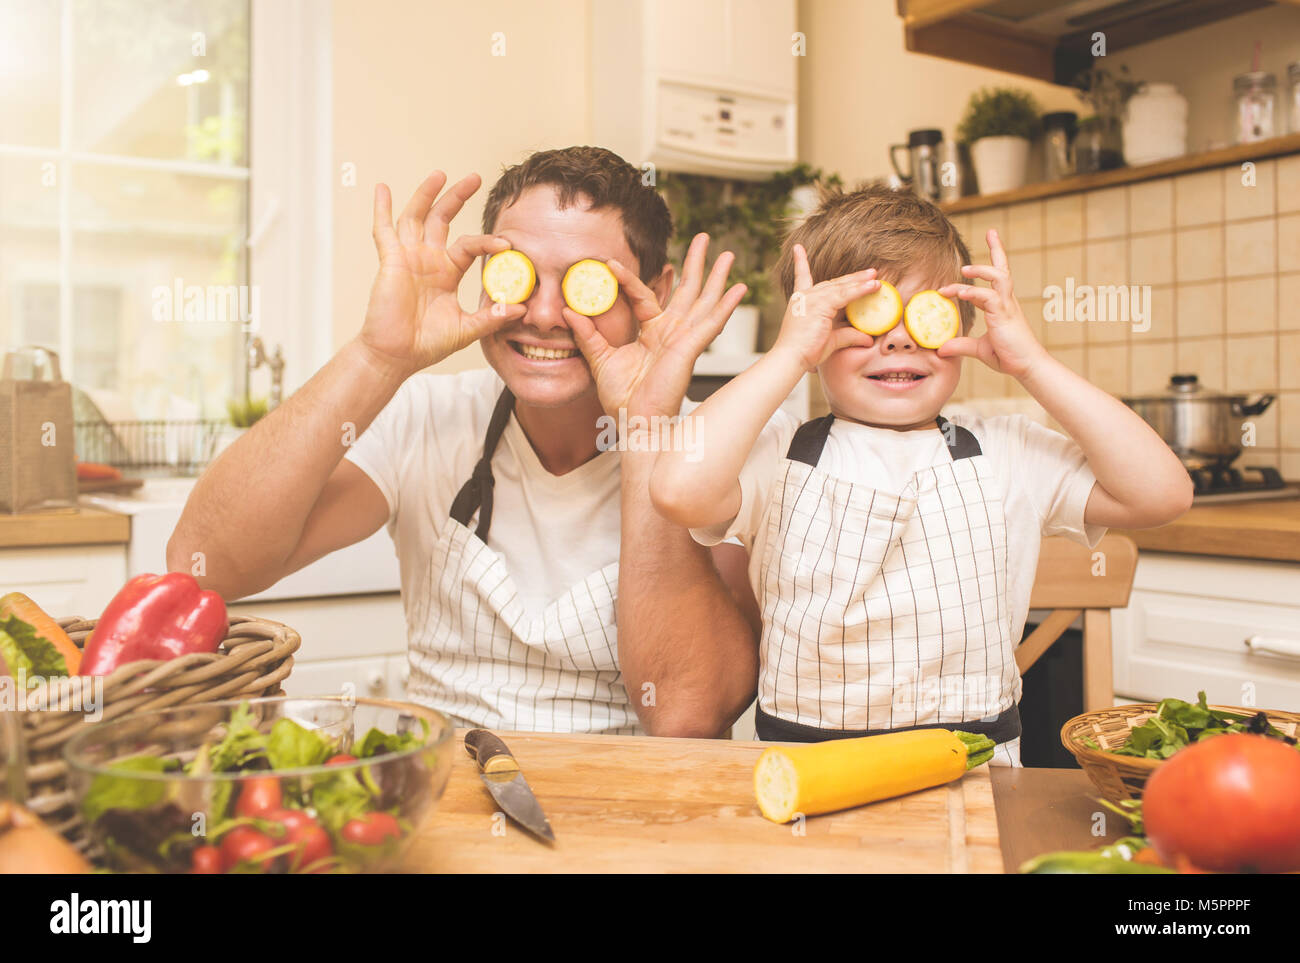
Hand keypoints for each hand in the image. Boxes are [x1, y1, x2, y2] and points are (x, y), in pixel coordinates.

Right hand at [359, 172, 526, 378]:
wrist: (397, 356)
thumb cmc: (427, 343)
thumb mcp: (467, 329)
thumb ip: (492, 317)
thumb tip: (520, 309)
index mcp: (446, 272)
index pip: (469, 245)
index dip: (487, 241)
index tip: (507, 243)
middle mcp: (427, 259)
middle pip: (442, 218)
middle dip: (457, 197)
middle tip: (475, 177)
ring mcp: (407, 257)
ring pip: (416, 217)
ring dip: (427, 194)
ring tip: (440, 174)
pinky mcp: (390, 261)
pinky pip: (383, 231)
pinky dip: (382, 209)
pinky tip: (383, 189)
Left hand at [563, 234, 746, 419]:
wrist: (635, 422)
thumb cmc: (622, 399)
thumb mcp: (600, 360)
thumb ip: (588, 335)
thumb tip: (570, 311)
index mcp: (653, 333)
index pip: (644, 296)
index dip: (628, 279)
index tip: (610, 263)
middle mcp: (672, 333)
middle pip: (687, 290)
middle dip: (696, 264)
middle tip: (703, 238)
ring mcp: (684, 339)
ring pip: (704, 300)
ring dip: (717, 276)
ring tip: (729, 253)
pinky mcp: (691, 349)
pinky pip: (711, 323)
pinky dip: (726, 306)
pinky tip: (739, 289)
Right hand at [770, 244, 876, 370]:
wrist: (791, 357)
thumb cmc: (804, 351)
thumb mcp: (830, 340)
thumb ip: (849, 335)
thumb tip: (868, 339)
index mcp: (800, 300)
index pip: (801, 277)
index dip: (800, 262)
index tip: (798, 248)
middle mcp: (805, 295)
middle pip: (833, 283)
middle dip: (853, 278)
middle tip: (871, 272)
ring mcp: (812, 298)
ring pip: (841, 286)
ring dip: (860, 281)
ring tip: (876, 277)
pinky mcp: (820, 304)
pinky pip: (845, 294)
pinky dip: (860, 290)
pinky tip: (873, 286)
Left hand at [935, 228, 1049, 379]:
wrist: (1028, 366)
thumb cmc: (1009, 357)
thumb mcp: (979, 349)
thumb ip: (960, 345)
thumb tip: (941, 348)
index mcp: (1002, 306)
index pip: (994, 280)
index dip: (985, 269)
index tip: (971, 263)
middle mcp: (1006, 301)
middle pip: (1003, 269)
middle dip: (998, 249)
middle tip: (991, 232)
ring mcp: (1007, 306)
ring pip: (998, 277)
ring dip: (982, 269)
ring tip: (965, 268)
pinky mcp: (1005, 315)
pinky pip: (989, 297)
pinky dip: (974, 292)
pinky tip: (960, 293)